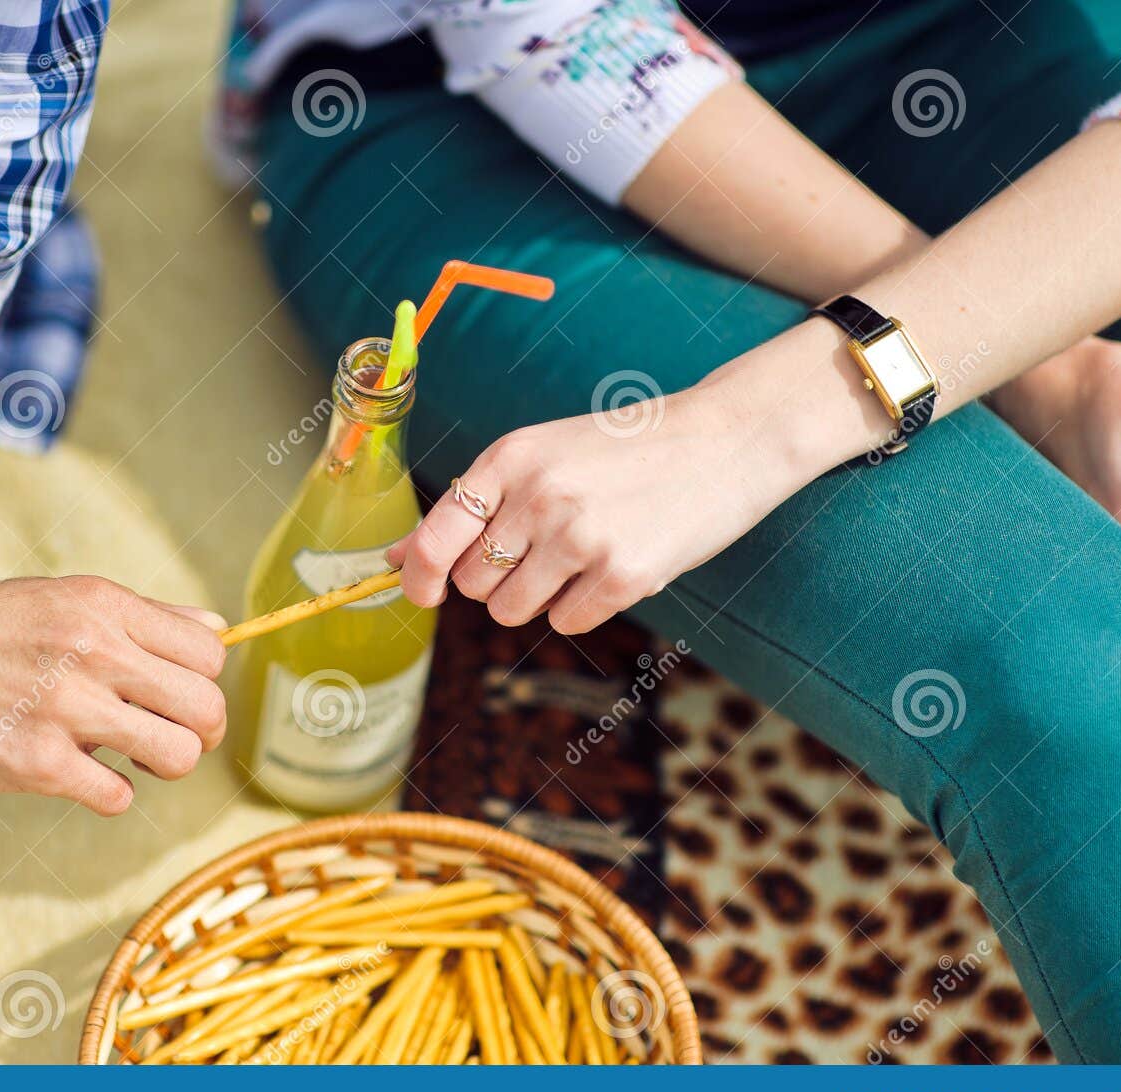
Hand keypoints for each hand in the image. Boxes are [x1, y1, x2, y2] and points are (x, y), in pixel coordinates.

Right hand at [0, 538, 226, 815]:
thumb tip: (219, 632)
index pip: (211, 654)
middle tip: (160, 738)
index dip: (202, 685)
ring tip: (124, 756)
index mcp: (104, 605)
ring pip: (179, 755)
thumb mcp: (59, 599)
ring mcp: (66, 707)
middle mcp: (94, 649)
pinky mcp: (34, 762)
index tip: (172, 698)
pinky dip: (108, 794)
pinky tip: (77, 776)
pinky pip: (119, 796)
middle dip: (198, 733)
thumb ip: (142, 617)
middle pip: (208, 708)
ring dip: (159, 766)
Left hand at [388, 385, 791, 633]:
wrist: (725, 440)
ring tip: (580, 557)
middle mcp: (538, 496)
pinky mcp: (623, 575)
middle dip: (498, 579)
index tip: (423, 593)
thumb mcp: (543, 455)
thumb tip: (394, 558)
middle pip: (473, 583)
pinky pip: (568, 622)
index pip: (435, 537)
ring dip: (538, 597)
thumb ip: (474, 504)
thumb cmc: (627, 451)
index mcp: (511, 458)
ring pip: (513, 610)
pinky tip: (616, 566)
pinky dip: (585, 606)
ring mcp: (580, 537)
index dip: (417, 577)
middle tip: (544, 550)